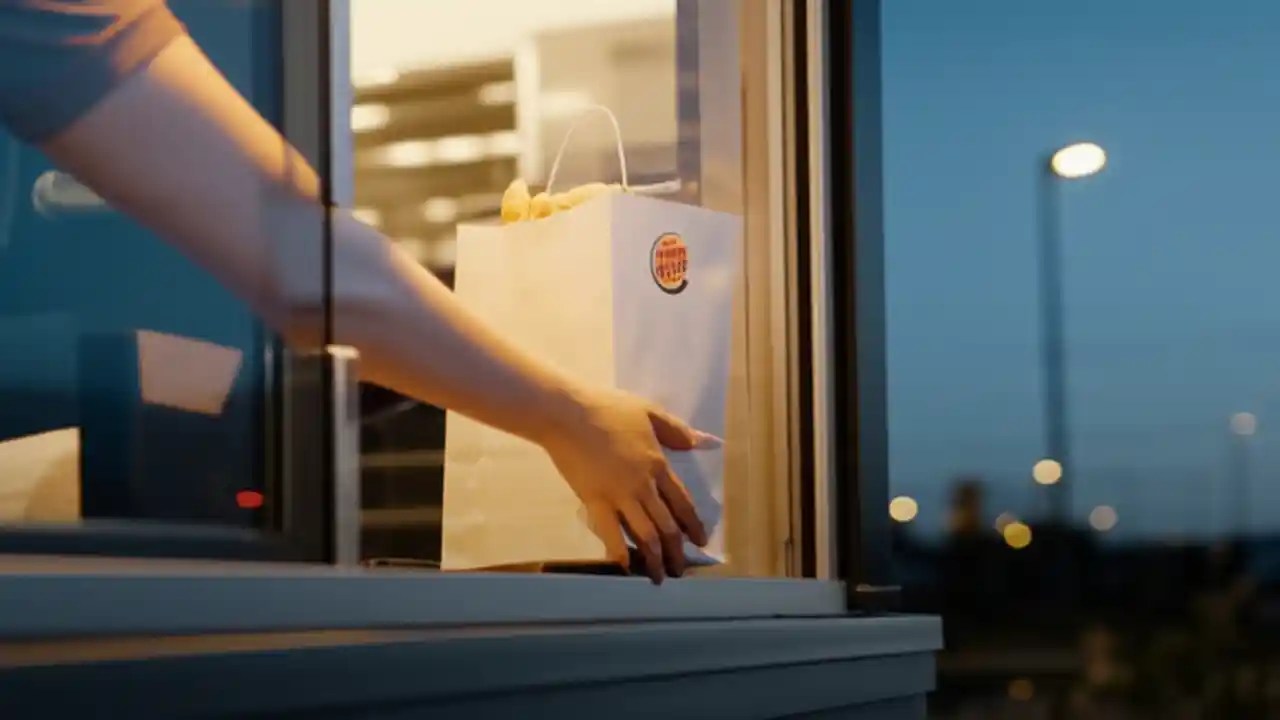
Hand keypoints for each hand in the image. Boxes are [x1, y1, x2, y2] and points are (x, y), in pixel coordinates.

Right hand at [537, 387, 714, 583]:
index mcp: (658, 464)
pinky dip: (619, 552)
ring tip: (658, 576)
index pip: (682, 502)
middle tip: (680, 570)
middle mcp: (643, 485)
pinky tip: (625, 566)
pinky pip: (610, 532)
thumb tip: (707, 443)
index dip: (693, 525)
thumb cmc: (608, 408)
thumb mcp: (649, 412)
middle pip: (667, 525)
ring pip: (644, 534)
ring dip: (654, 558)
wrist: (567, 413)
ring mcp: (619, 495)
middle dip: (676, 551)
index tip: (699, 542)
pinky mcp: (594, 501)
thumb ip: (678, 430)